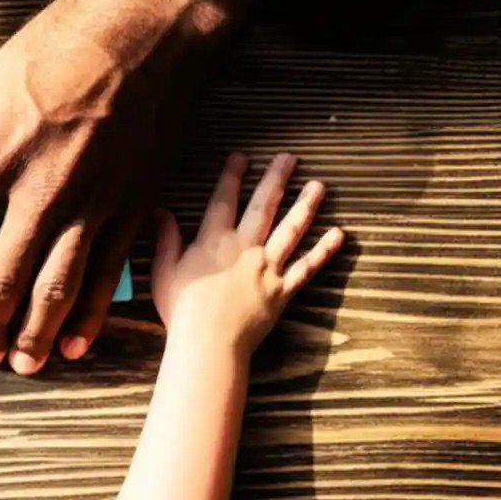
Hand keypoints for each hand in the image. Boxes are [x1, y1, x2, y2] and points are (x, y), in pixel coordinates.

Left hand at [0, 0, 214, 374]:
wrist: (144, 32)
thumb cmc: (57, 46)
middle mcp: (39, 193)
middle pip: (3, 279)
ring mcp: (90, 205)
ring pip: (56, 289)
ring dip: (36, 334)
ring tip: (22, 362)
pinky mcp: (130, 206)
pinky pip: (105, 274)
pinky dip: (88, 314)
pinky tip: (75, 341)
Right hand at [151, 152, 344, 356]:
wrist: (209, 343)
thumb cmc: (182, 309)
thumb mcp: (164, 271)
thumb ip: (167, 239)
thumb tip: (162, 211)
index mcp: (214, 241)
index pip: (224, 200)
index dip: (232, 176)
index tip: (241, 156)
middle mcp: (245, 248)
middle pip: (263, 207)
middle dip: (276, 180)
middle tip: (289, 158)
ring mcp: (267, 268)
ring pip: (291, 231)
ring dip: (305, 206)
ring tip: (319, 185)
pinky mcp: (282, 291)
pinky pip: (307, 268)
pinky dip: (324, 251)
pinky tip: (338, 235)